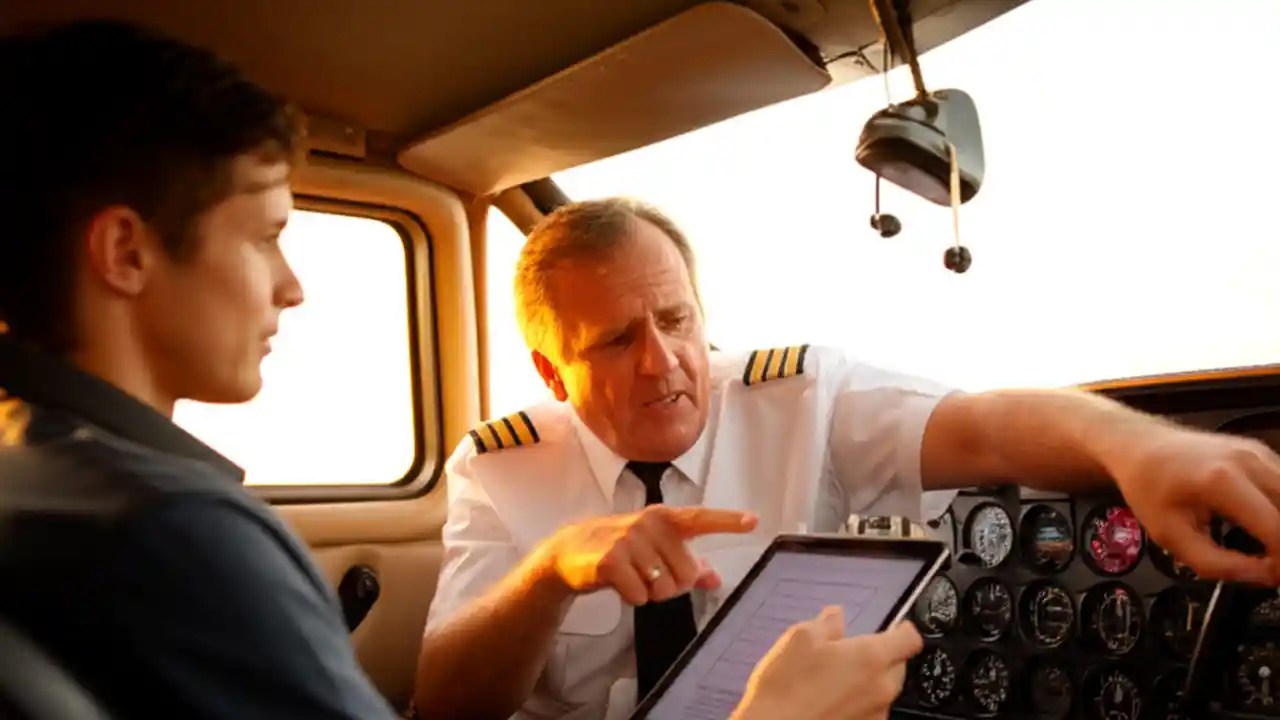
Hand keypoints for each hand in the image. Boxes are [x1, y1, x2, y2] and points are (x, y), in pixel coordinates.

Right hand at [537, 505, 757, 603]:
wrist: (571, 550)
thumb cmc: (621, 547)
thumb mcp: (654, 548)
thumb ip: (687, 562)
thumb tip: (716, 578)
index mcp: (665, 519)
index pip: (701, 519)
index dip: (728, 521)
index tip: (754, 521)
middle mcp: (649, 524)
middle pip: (686, 574)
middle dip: (672, 585)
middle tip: (650, 576)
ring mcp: (629, 541)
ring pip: (663, 588)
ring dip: (650, 593)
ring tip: (633, 577)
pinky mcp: (611, 561)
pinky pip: (640, 596)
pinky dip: (633, 598)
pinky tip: (619, 584)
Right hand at [733, 607, 922, 719]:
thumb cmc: (785, 690)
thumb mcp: (800, 639)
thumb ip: (826, 623)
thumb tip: (836, 616)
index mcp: (870, 657)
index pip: (909, 638)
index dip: (901, 630)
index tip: (893, 628)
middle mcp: (880, 688)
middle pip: (898, 665)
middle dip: (880, 657)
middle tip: (850, 655)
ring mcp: (874, 715)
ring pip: (882, 690)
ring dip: (867, 682)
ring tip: (832, 681)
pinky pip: (869, 711)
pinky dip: (857, 704)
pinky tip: (829, 701)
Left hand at [1111, 426, 1279, 584]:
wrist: (1139, 445)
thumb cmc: (1148, 490)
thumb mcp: (1171, 536)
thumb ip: (1218, 563)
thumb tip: (1267, 575)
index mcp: (1222, 481)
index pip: (1276, 528)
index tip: (1274, 577)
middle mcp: (1249, 461)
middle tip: (1273, 566)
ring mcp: (1259, 452)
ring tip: (1271, 549)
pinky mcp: (1262, 451)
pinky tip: (1269, 526)